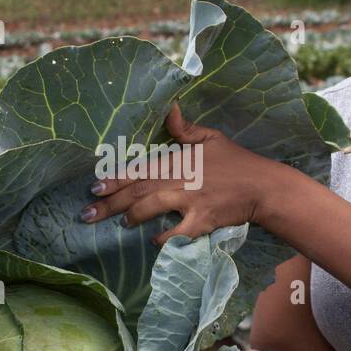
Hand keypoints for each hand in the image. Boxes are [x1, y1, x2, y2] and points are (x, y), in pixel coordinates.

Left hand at [79, 102, 274, 245]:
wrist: (264, 186)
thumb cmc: (238, 161)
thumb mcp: (212, 138)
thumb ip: (185, 128)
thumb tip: (169, 109)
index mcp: (178, 160)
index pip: (140, 169)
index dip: (115, 178)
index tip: (94, 186)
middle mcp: (180, 180)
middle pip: (138, 191)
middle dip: (110, 203)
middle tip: (87, 214)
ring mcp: (190, 201)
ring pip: (152, 208)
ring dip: (132, 216)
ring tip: (119, 223)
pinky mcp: (203, 221)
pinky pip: (177, 232)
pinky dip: (164, 238)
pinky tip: (152, 241)